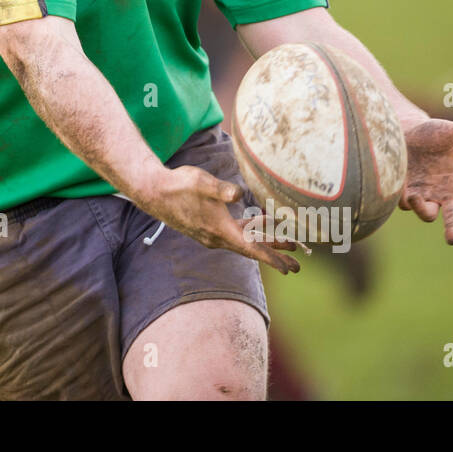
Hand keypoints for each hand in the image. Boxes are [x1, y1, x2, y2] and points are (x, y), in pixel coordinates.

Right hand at [137, 164, 301, 273]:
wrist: (155, 192)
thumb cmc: (179, 186)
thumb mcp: (203, 183)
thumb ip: (222, 190)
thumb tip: (239, 193)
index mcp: (221, 230)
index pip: (252, 248)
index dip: (273, 258)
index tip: (290, 268)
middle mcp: (218, 237)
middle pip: (253, 248)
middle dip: (276, 254)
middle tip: (298, 264)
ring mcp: (212, 234)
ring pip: (245, 240)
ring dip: (265, 241)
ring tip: (287, 241)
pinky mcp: (208, 228)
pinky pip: (235, 233)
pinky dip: (250, 231)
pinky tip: (258, 222)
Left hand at [399, 118, 452, 242]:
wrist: (407, 131)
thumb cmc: (435, 133)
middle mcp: (446, 193)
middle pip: (452, 217)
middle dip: (452, 228)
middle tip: (452, 239)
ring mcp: (426, 195)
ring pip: (427, 214)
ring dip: (422, 210)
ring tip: (415, 197)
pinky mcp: (407, 193)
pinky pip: (406, 203)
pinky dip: (404, 198)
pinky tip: (402, 188)